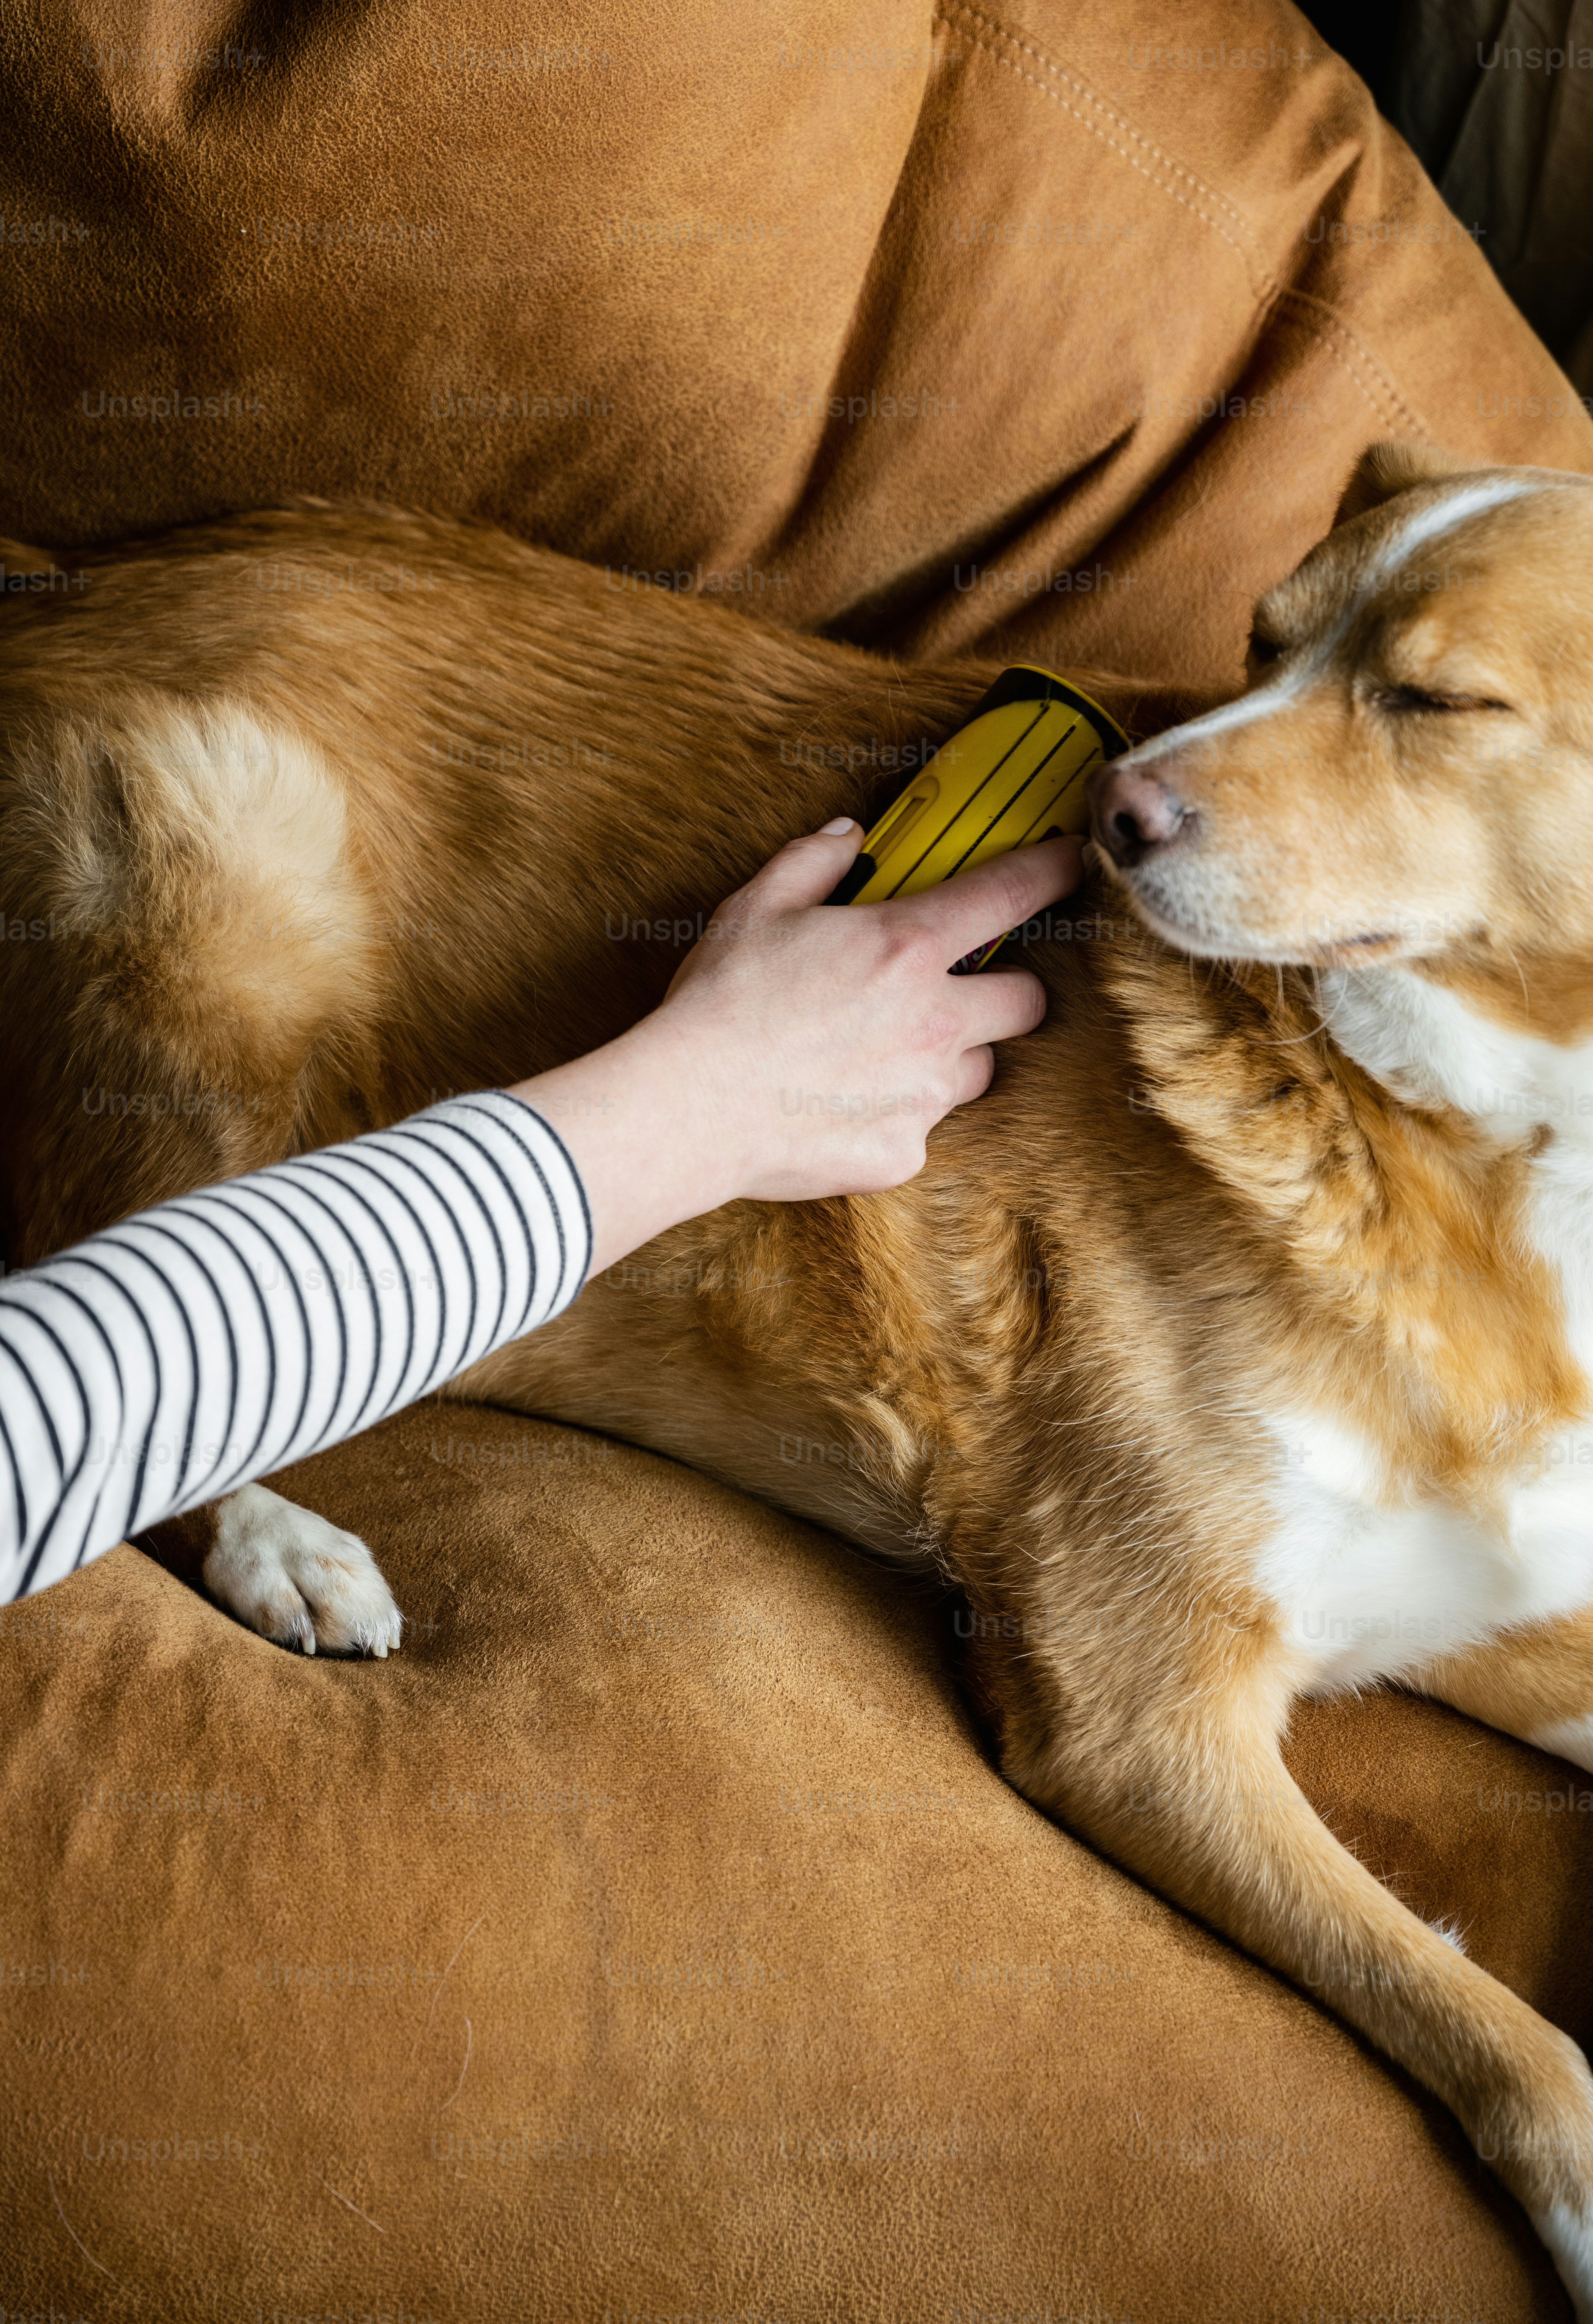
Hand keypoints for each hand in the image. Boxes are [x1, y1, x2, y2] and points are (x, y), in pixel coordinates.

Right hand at [505, 819, 1082, 1274]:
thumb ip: (811, 862)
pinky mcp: (904, 1152)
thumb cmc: (720, 1004)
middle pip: (1026, 1001)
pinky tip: (840, 1105)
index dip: (1051, 871)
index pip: (1009, 896)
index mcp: (905, 949)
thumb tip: (847, 835)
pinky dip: (894, 1115)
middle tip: (958, 990)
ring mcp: (924, 1095)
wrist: (689, 1108)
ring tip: (879, 1055)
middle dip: (1006, 992)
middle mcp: (934, 1022)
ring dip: (949, 1057)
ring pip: (976, 1069)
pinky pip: (922, 1127)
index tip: (1071, 862)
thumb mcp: (754, 909)